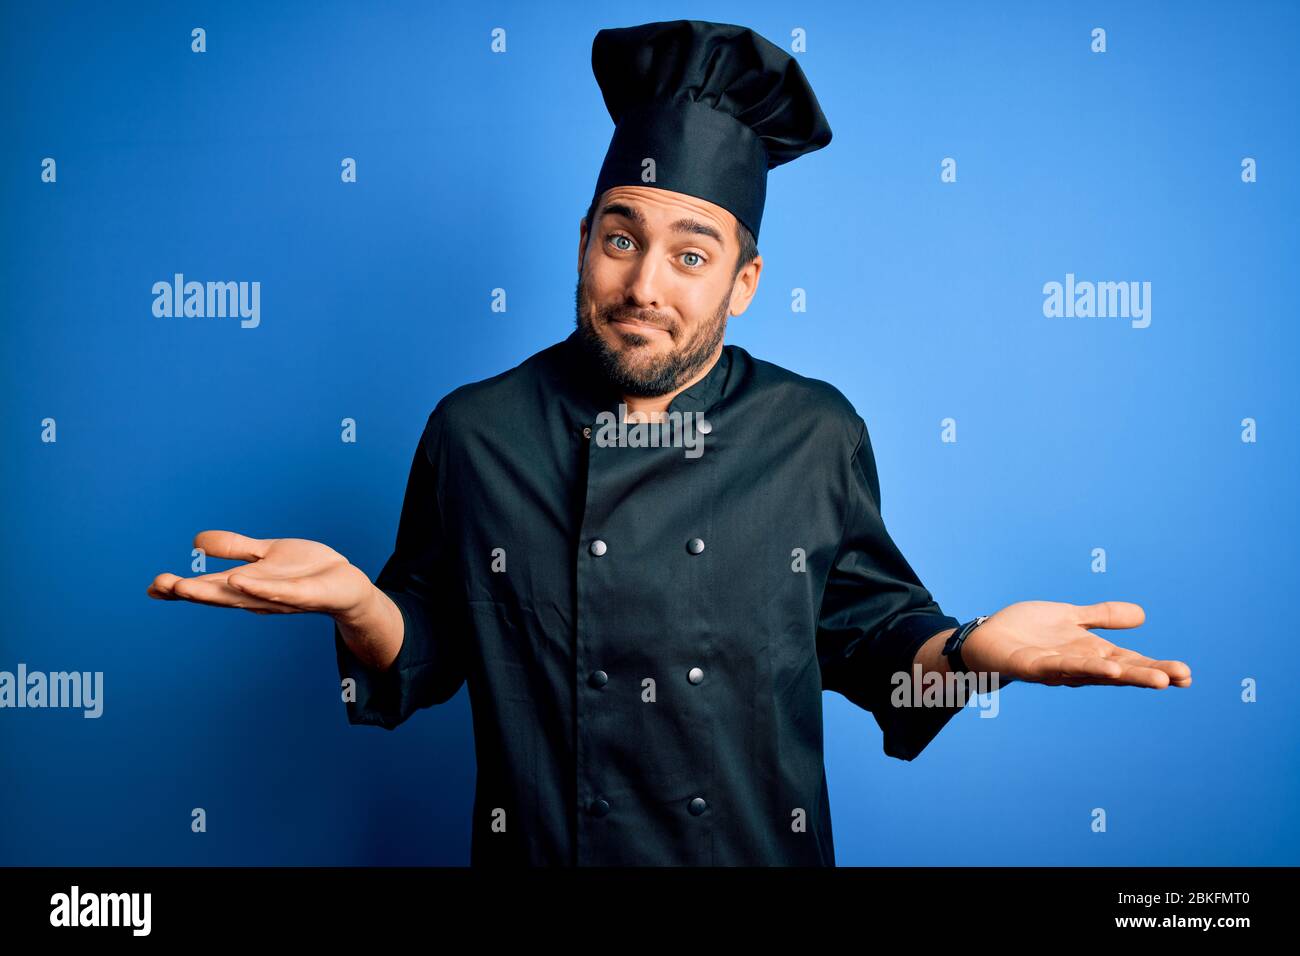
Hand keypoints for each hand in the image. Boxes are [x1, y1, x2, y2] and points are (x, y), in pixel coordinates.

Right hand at [146, 530, 375, 621]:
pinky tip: (241, 582)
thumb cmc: (306, 571)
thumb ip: (235, 548)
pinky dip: (261, 590)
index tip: (153, 586)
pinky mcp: (306, 596)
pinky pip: (281, 594)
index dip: (180, 589)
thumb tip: (195, 541)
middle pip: (219, 595)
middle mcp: (258, 596)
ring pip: (244, 598)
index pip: (209, 587)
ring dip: (216, 593)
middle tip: (160, 586)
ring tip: (187, 588)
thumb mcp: (266, 554)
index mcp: (246, 585)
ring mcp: (281, 598)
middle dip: (189, 592)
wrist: (347, 586)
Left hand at [958, 600, 1190, 688]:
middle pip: (1118, 671)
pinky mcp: (1031, 666)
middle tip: (1181, 678)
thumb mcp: (1072, 618)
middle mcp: (1077, 665)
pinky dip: (1081, 668)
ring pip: (1093, 673)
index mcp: (1090, 653)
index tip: (1186, 674)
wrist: (986, 636)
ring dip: (1123, 676)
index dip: (1155, 667)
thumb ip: (1104, 617)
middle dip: (1148, 674)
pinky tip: (1104, 669)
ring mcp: (1055, 668)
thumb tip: (1143, 615)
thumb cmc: (1028, 631)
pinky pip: (1059, 668)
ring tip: (1154, 679)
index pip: (1128, 662)